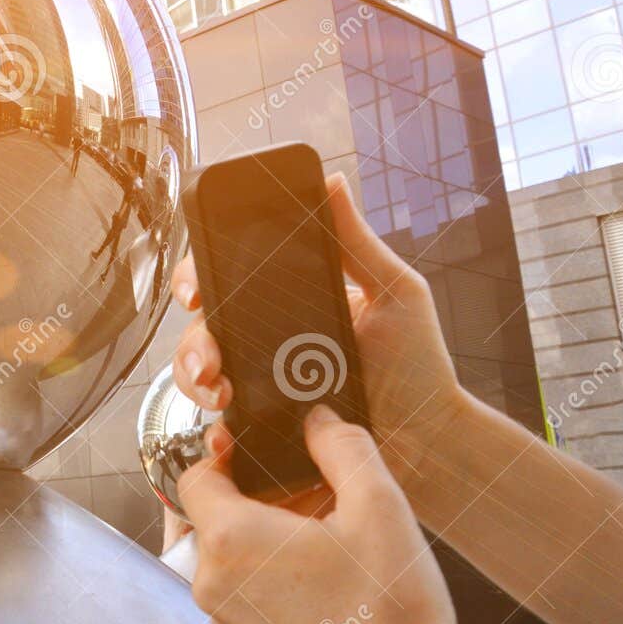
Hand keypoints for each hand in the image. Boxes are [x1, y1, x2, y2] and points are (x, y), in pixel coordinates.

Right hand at [170, 172, 462, 487]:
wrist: (429, 440)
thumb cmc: (419, 366)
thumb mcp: (395, 292)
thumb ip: (358, 242)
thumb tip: (333, 183)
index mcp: (288, 301)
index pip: (230, 277)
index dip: (199, 278)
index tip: (197, 290)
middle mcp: (266, 341)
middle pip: (204, 326)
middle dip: (193, 339)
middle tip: (209, 355)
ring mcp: (260, 385)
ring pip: (199, 374)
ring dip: (194, 379)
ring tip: (217, 391)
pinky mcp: (263, 428)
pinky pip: (220, 426)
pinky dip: (213, 429)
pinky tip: (225, 430)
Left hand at [178, 406, 484, 623]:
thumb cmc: (389, 615)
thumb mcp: (381, 508)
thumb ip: (343, 447)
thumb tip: (319, 418)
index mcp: (229, 540)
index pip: (194, 475)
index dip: (222, 453)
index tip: (255, 445)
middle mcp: (212, 583)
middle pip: (212, 514)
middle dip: (254, 493)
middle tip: (306, 489)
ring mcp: (226, 622)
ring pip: (228, 555)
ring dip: (264, 534)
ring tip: (323, 533)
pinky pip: (242, 591)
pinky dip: (269, 572)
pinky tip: (323, 574)